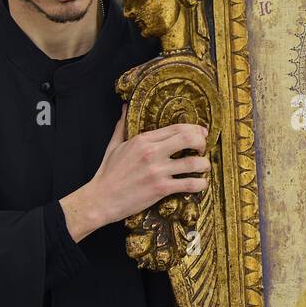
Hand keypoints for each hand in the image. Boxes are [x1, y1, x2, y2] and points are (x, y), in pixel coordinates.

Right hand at [60, 106, 209, 242]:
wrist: (101, 199)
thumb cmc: (107, 173)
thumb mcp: (114, 145)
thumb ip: (122, 126)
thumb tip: (125, 107)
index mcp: (143, 140)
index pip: (176, 128)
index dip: (194, 130)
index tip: (201, 134)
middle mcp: (152, 152)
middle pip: (188, 139)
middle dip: (201, 142)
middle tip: (203, 149)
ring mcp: (157, 171)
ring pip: (193, 163)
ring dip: (204, 165)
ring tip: (204, 167)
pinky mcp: (161, 189)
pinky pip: (189, 184)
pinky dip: (200, 184)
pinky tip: (201, 184)